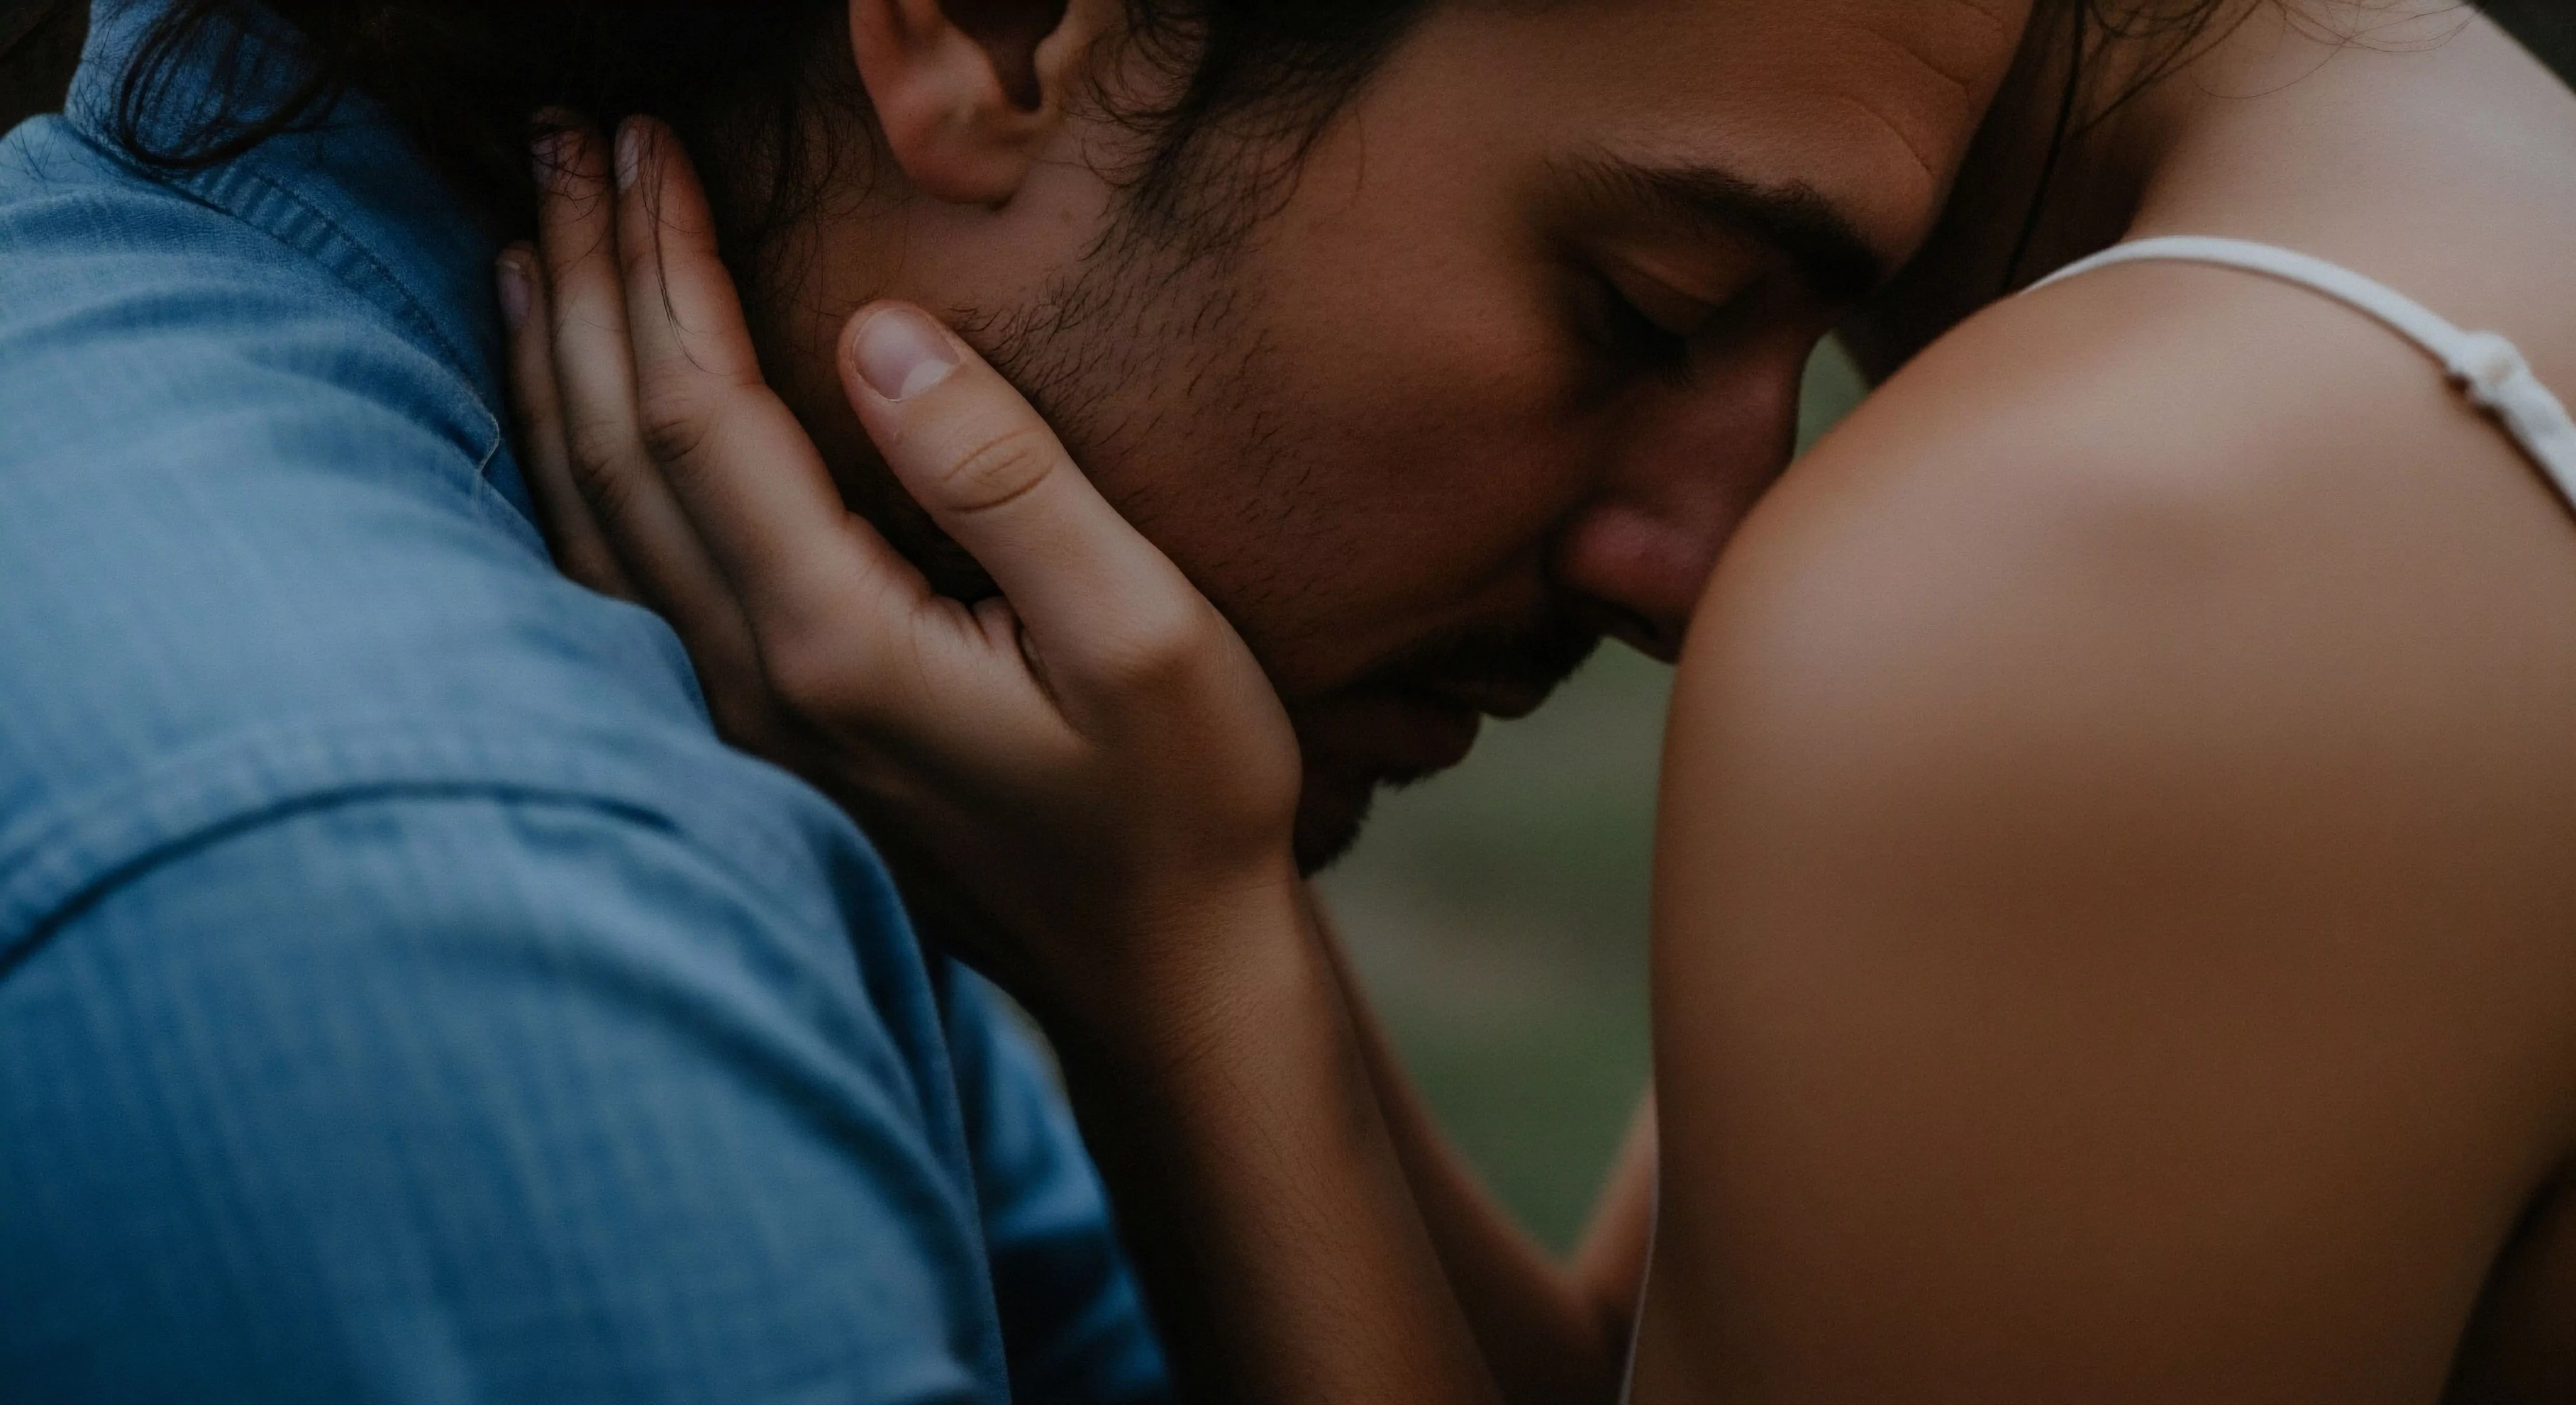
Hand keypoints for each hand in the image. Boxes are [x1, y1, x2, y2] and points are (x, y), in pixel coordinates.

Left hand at [498, 116, 1306, 1026]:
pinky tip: (561, 412)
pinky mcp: (755, 741)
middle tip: (561, 138)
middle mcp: (752, 686)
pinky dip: (569, 469)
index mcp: (837, 643)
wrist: (1163, 973)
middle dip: (582, 281)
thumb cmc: (1178, 802)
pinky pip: (610, 577)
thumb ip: (1004, 478)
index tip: (645, 140)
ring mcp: (737, 726)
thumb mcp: (1138, 629)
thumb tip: (877, 335)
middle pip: (615, 450)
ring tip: (529, 237)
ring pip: (586, 516)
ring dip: (552, 365)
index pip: (699, 414)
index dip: (662, 265)